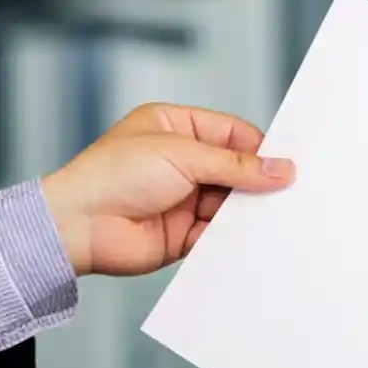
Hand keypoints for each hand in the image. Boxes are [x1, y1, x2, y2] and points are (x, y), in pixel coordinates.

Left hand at [41, 102, 295, 276]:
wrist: (79, 226)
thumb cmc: (112, 175)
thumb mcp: (182, 156)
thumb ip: (235, 165)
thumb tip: (280, 169)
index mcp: (175, 128)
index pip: (231, 134)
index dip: (260, 148)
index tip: (287, 165)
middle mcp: (181, 162)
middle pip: (236, 170)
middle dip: (258, 183)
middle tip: (288, 193)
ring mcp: (183, 198)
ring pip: (231, 204)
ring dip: (247, 212)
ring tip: (272, 217)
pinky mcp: (184, 233)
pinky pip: (219, 234)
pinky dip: (234, 237)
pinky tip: (250, 239)